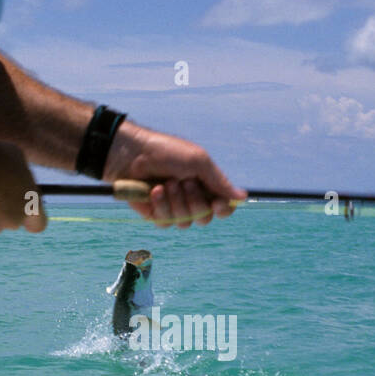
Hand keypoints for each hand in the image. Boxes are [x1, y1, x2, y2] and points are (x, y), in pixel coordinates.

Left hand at [102, 123, 246, 227]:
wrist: (131, 154)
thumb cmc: (166, 152)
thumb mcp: (197, 162)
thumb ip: (219, 181)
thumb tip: (243, 197)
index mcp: (205, 185)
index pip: (222, 207)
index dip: (222, 209)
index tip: (217, 203)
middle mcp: (191, 199)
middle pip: (205, 218)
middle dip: (195, 201)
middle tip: (184, 182)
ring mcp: (173, 208)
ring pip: (185, 222)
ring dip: (176, 202)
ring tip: (166, 183)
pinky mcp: (156, 215)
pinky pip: (166, 222)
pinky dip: (161, 206)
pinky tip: (154, 191)